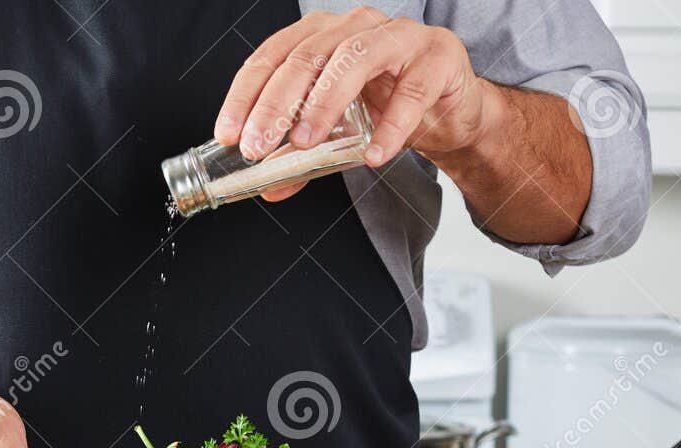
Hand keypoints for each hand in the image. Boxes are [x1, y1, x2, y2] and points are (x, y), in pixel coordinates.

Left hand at [214, 8, 492, 186]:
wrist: (451, 110)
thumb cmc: (389, 108)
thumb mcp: (338, 133)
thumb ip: (303, 156)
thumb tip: (268, 188)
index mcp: (324, 35)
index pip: (274, 56)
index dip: (246, 94)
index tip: (229, 133)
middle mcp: (357, 27)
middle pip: (306, 57)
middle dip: (275, 104)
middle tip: (258, 145)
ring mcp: (399, 37)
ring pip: (353, 60)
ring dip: (323, 104)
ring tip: (305, 144)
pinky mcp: (438, 58)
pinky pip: (411, 92)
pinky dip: (391, 126)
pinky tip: (374, 155)